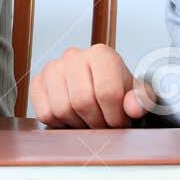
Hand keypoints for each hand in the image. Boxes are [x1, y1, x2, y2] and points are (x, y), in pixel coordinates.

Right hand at [27, 44, 155, 128]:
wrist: (99, 86)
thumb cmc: (119, 91)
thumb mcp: (138, 94)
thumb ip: (141, 100)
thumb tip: (133, 108)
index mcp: (101, 54)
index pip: (106, 92)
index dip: (115, 116)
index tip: (119, 123)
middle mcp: (74, 56)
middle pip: (82, 101)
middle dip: (96, 122)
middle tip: (103, 125)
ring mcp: (52, 68)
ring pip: (62, 109)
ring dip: (78, 124)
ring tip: (88, 120)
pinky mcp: (37, 83)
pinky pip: (45, 113)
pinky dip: (60, 123)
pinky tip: (72, 118)